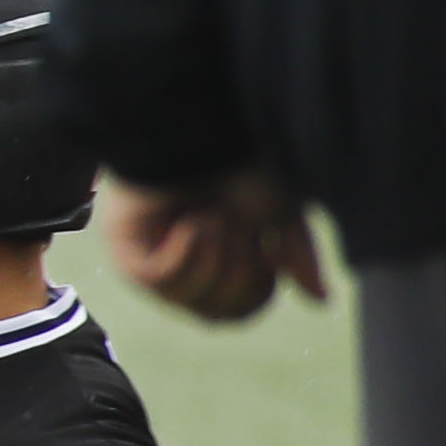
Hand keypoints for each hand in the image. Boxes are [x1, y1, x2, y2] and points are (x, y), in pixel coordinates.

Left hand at [107, 169, 326, 322]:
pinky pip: (156, 281)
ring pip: (186, 299)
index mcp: (221, 257)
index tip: (263, 248)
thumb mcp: (284, 215)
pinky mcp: (125, 247)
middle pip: (214, 313)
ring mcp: (152, 256)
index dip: (258, 287)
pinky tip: (188, 223)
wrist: (205, 132)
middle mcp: (185, 262)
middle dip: (236, 269)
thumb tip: (320, 300)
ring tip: (210, 216)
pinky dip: (183, 253)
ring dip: (211, 256)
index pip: (239, 310)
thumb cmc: (243, 162)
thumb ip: (297, 258)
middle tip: (234, 224)